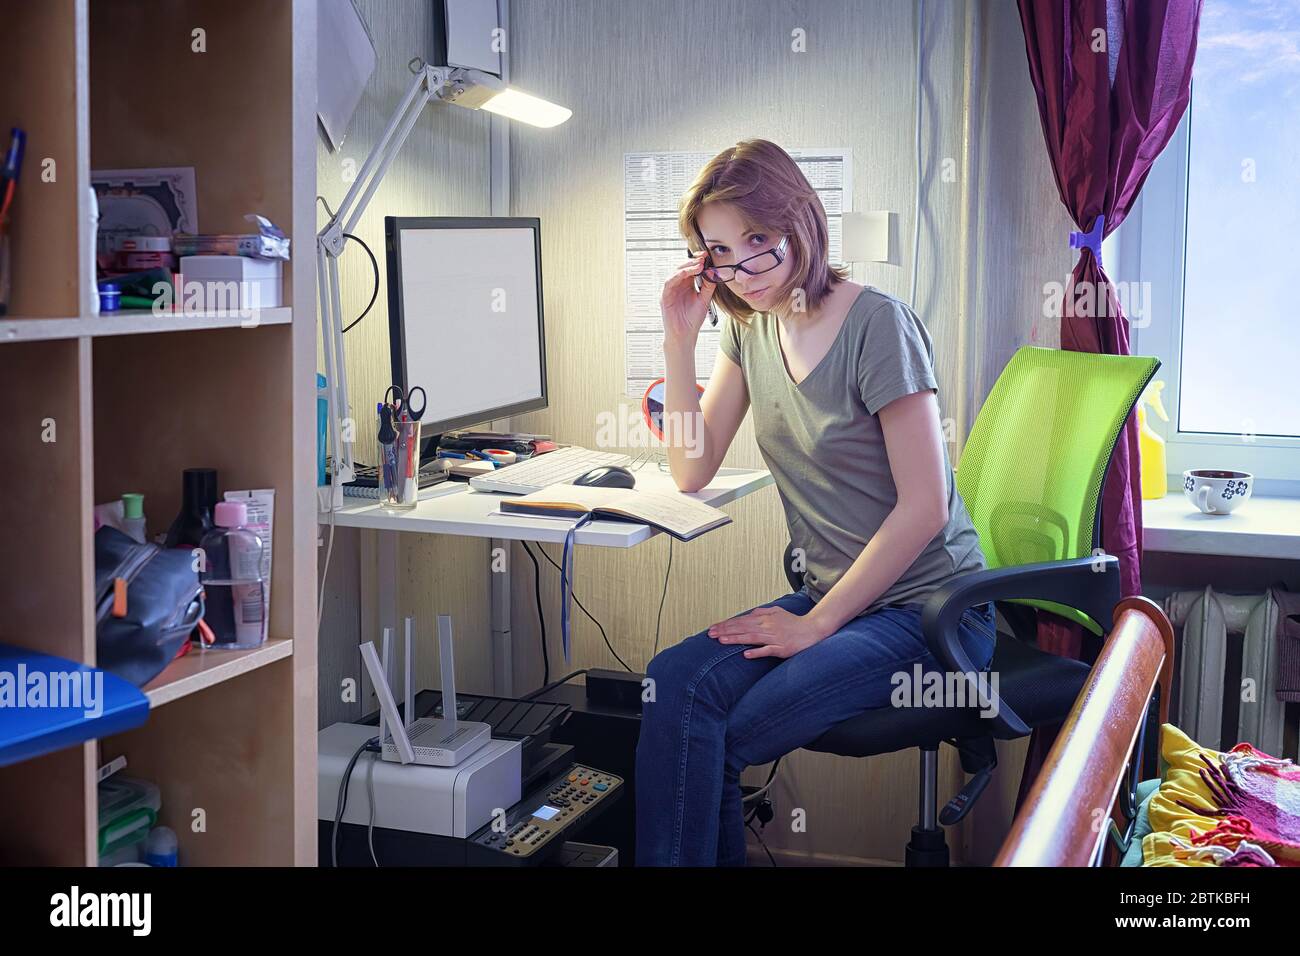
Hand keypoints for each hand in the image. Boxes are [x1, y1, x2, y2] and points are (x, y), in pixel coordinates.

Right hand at [660, 251, 716, 349]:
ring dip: (687, 267)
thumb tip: (713, 271)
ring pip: (676, 272)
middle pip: (683, 267)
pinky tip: (687, 272)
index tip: (707, 256)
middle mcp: (678, 286)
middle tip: (704, 257)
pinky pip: (669, 282)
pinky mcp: (664, 296)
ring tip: (698, 264)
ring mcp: (670, 290)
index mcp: (687, 285)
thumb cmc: (692, 320)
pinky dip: (677, 275)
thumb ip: (708, 286)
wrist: (684, 335)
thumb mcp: (704, 300)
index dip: (698, 261)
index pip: (691, 269)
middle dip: (693, 261)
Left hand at [707, 606, 830, 658]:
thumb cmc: (794, 622)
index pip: (741, 621)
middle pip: (743, 628)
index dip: (726, 624)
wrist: (813, 629)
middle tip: (710, 634)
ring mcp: (775, 638)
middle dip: (726, 631)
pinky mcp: (782, 648)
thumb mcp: (777, 612)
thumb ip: (762, 612)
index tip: (713, 628)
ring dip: (736, 639)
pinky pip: (768, 650)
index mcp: (765, 618)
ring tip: (722, 641)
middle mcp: (768, 626)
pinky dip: (757, 652)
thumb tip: (749, 614)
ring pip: (752, 637)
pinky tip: (746, 655)